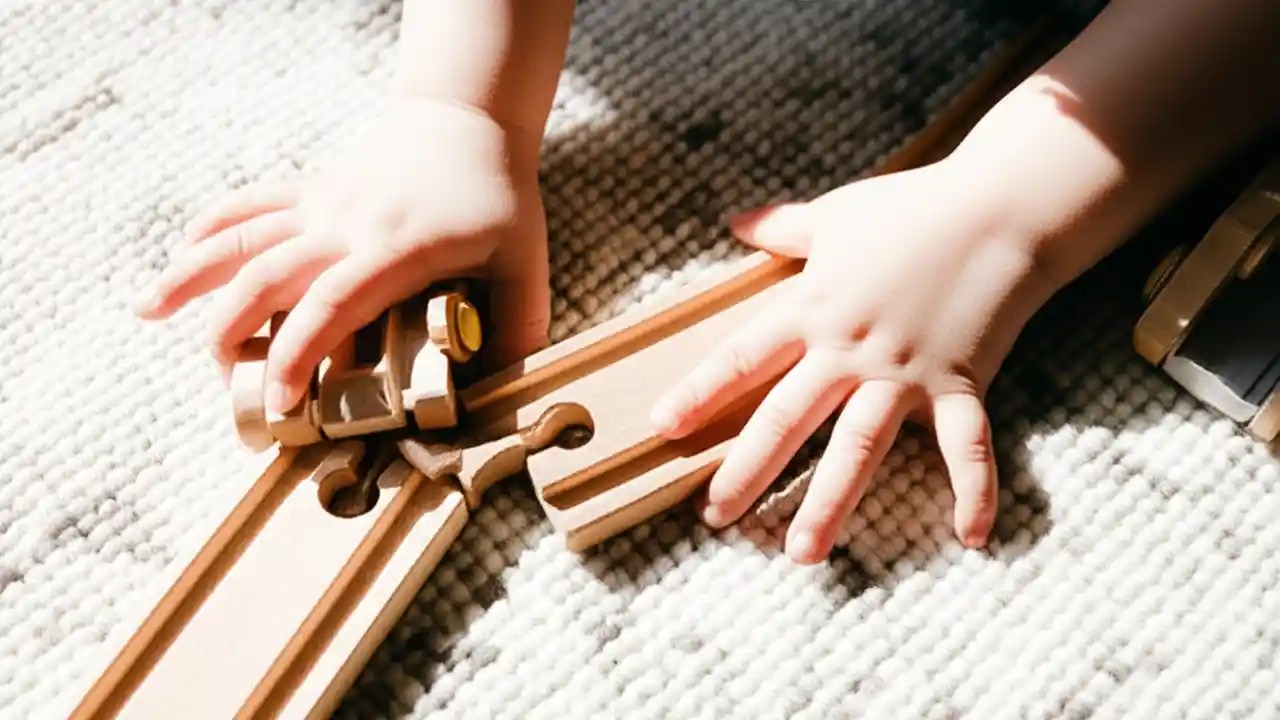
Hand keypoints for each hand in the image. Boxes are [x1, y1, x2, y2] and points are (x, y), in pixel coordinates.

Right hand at [135, 96, 549, 413]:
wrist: (469, 121)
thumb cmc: (500, 198)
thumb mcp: (525, 265)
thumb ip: (519, 329)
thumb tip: (506, 394)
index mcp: (397, 250)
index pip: (332, 305)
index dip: (296, 355)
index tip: (277, 404)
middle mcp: (346, 224)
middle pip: (268, 277)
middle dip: (233, 334)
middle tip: (226, 386)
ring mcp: (321, 203)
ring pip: (242, 236)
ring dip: (190, 273)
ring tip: (145, 310)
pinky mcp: (310, 188)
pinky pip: (250, 205)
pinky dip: (211, 228)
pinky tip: (182, 254)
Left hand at [650, 162, 1059, 563]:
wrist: (1000, 206)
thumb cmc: (912, 208)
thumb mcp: (835, 214)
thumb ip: (781, 227)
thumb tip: (734, 222)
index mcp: (812, 308)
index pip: (741, 357)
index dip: (699, 393)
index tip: (661, 429)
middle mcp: (850, 348)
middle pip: (787, 417)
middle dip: (748, 470)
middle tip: (715, 517)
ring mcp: (904, 370)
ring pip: (859, 446)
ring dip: (830, 502)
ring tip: (802, 553)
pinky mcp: (959, 382)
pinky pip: (966, 445)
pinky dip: (975, 491)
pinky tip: (971, 539)